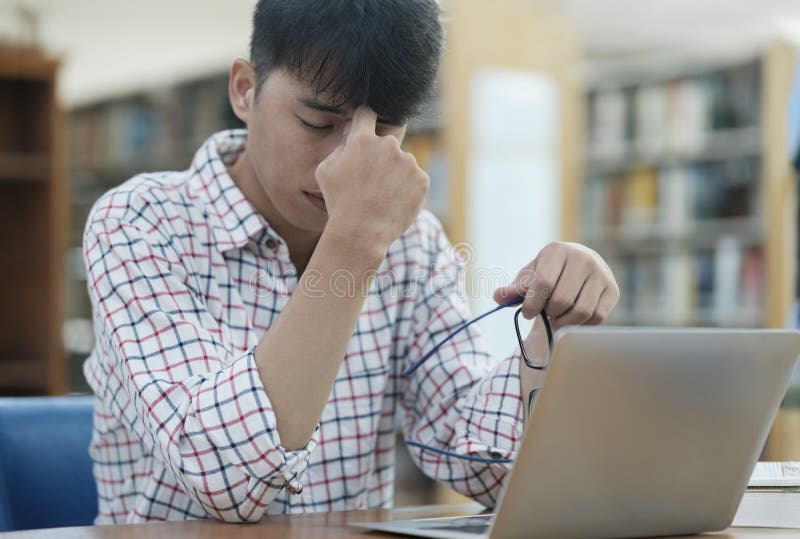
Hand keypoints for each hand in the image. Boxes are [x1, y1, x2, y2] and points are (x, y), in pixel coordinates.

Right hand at [316, 105, 428, 250]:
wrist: (362, 232)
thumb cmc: (339, 202)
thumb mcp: (325, 171)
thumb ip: (340, 148)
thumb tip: (351, 136)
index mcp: (362, 140)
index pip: (367, 114)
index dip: (366, 119)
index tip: (367, 125)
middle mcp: (388, 145)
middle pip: (386, 144)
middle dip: (380, 159)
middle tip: (371, 183)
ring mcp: (408, 162)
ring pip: (402, 164)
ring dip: (395, 175)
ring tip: (382, 198)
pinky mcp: (422, 180)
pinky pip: (415, 180)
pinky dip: (407, 190)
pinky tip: (394, 204)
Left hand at [493, 241, 619, 328]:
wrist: (578, 266)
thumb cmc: (548, 273)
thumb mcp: (530, 276)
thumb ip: (514, 288)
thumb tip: (498, 297)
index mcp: (557, 250)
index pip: (543, 283)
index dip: (532, 304)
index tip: (527, 312)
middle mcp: (583, 258)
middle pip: (562, 300)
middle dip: (548, 313)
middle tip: (544, 314)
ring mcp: (601, 273)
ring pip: (581, 311)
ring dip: (564, 321)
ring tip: (556, 317)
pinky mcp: (613, 289)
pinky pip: (596, 317)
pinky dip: (581, 324)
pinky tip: (571, 318)